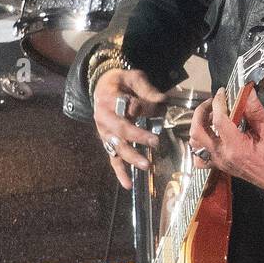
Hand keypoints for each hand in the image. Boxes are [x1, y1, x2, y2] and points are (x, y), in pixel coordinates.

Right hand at [92, 67, 165, 190]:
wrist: (101, 87)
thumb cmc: (120, 82)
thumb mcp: (133, 77)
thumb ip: (147, 89)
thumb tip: (162, 102)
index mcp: (110, 99)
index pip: (128, 106)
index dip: (144, 108)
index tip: (160, 107)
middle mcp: (104, 117)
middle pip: (121, 129)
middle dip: (138, 136)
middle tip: (155, 141)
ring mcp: (105, 132)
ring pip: (117, 146)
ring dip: (131, 157)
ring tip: (146, 165)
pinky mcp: (108, 143)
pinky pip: (112, 159)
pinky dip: (119, 172)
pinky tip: (128, 185)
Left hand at [188, 86, 263, 191]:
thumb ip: (254, 109)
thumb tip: (246, 90)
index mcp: (236, 147)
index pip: (219, 120)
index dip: (219, 102)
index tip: (223, 92)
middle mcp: (223, 156)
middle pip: (198, 131)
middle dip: (201, 112)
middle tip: (212, 102)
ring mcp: (219, 162)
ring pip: (195, 144)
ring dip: (198, 126)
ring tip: (210, 116)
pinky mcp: (220, 166)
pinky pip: (200, 158)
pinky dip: (199, 145)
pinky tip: (209, 136)